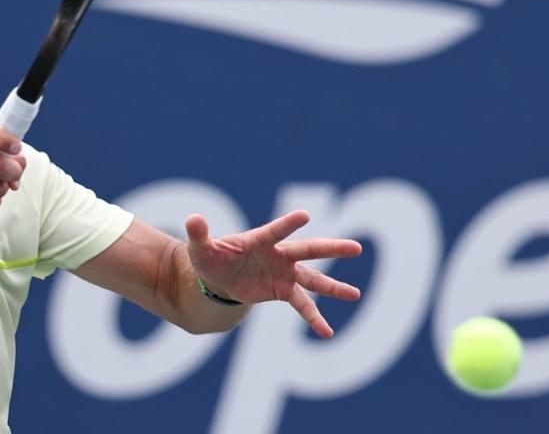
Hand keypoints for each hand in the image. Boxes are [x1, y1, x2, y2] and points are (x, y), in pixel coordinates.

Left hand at [186, 209, 361, 337]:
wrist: (217, 276)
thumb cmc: (210, 256)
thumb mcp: (200, 248)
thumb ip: (199, 234)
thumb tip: (193, 219)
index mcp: (260, 240)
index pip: (275, 231)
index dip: (288, 224)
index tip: (305, 215)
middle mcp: (278, 254)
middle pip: (308, 250)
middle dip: (331, 249)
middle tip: (355, 247)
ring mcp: (284, 273)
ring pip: (313, 280)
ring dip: (333, 288)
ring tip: (355, 294)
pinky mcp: (283, 291)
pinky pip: (303, 306)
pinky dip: (314, 319)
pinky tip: (327, 333)